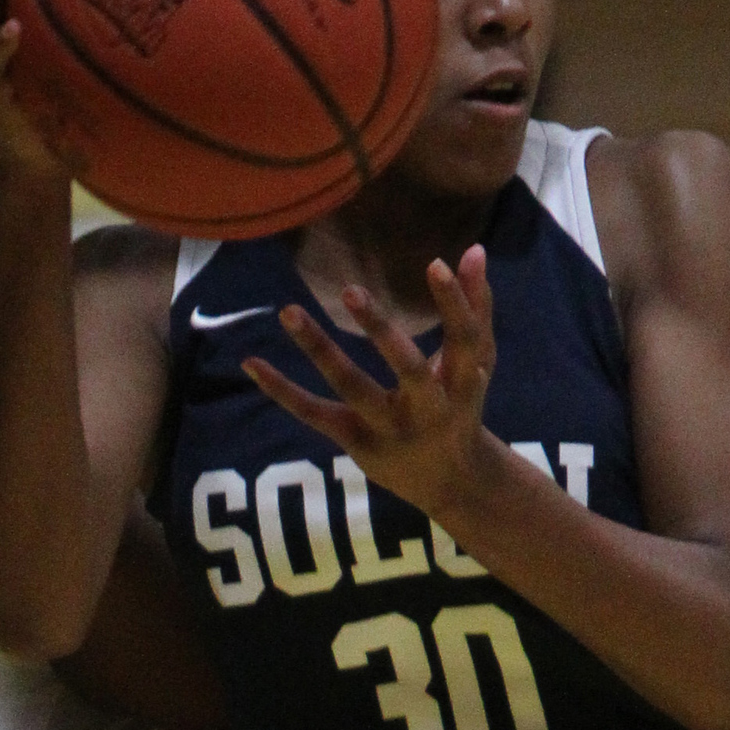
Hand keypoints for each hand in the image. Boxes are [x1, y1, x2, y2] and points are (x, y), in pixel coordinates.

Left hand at [243, 245, 498, 524]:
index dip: (455, 303)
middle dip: (382, 331)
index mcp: (464, 381)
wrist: (451, 481)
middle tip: (351, 290)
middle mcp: (429, 408)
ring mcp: (390, 427)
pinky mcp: (356, 442)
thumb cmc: (461, 403)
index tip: (436, 262)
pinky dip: (282, 390)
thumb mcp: (478, 360)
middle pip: (409, 370)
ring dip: (320, 350)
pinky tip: (251, 362)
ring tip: (288, 311)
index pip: (465, 339)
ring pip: (352, 388)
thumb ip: (476, 305)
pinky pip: (315, 413)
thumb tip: (473, 248)